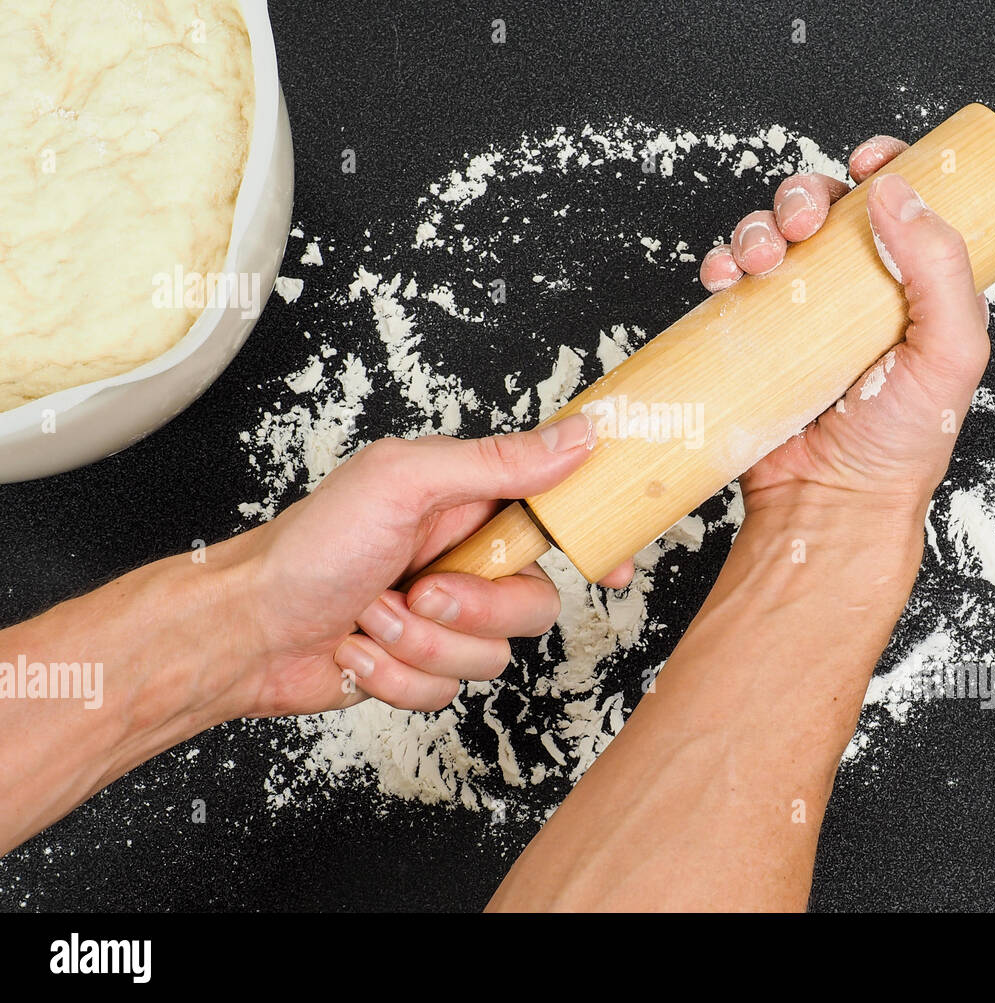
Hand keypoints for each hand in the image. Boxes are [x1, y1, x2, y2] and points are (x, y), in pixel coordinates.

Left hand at [216, 416, 631, 717]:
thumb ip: (498, 462)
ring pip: (493, 656)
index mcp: (469, 506)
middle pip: (535, 603)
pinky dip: (395, 675)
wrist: (245, 628)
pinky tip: (357, 649)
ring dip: (420, 644)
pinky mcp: (422, 667)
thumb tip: (578, 436)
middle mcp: (465, 562)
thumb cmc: (311, 543)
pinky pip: (448, 690)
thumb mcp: (406, 481)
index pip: (556, 516)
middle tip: (421, 590)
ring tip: (370, 615)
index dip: (592, 541)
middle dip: (474, 610)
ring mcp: (445, 619)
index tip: (617, 567)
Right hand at [699, 135, 989, 521]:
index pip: (904, 203)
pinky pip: (732, 283)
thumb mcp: (950, 353)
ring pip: (773, 236)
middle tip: (801, 224)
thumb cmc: (900, 444)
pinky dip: (721, 265)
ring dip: (758, 228)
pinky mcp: (755, 339)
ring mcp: (802, 314)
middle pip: (827, 208)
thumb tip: (897, 193)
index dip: (886, 169)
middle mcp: (858, 293)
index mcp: (916, 286)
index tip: (869, 163)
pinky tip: (723, 280)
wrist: (829, 504)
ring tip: (758, 260)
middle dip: (805, 197)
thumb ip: (941, 269)